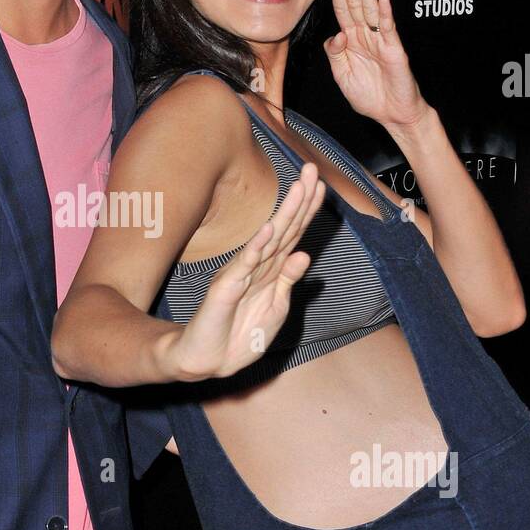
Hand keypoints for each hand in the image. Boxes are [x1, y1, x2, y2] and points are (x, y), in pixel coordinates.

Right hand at [163, 163, 324, 381]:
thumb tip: (304, 254)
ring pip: (268, 239)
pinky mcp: (227, 288)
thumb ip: (287, 281)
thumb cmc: (240, 336)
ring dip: (285, 214)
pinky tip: (269, 228)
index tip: (320, 185)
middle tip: (311, 169)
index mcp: (271, 271)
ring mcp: (242, 274)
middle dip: (299, 200)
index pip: (292, 235)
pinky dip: (258, 247)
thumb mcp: (275, 309)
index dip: (307, 211)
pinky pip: (245, 266)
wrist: (208, 360)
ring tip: (299, 188)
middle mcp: (257, 266)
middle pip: (283, 228)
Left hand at [326, 0, 430, 130]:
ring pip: (371, 8)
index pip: (343, 7)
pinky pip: (388, 31)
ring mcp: (381, 40)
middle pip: (357, 0)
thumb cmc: (369, 94)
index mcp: (352, 39)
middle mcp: (366, 35)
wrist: (392, 114)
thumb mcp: (342, 74)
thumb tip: (335, 35)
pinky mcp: (394, 51)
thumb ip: (335, 54)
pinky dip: (386, 15)